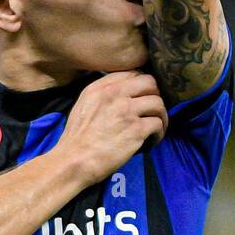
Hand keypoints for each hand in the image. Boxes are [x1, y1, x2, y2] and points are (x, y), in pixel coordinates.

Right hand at [55, 71, 168, 185]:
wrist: (74, 161)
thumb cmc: (76, 138)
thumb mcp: (83, 105)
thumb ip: (103, 95)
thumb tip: (124, 94)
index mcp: (100, 88)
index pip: (132, 73)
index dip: (142, 84)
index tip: (142, 96)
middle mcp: (115, 94)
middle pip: (149, 82)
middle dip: (155, 95)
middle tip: (152, 109)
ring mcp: (127, 110)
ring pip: (158, 102)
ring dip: (160, 115)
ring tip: (156, 127)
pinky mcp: (136, 129)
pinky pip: (158, 123)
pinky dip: (159, 132)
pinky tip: (153, 139)